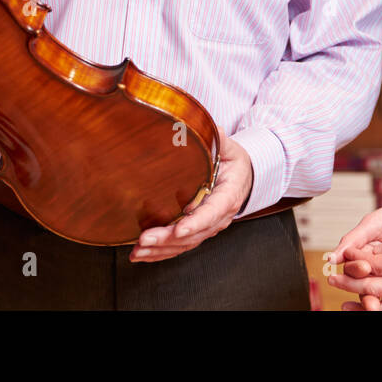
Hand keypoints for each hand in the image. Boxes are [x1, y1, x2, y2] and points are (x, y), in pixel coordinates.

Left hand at [128, 130, 252, 262]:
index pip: (212, 213)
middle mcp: (218, 218)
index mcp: (227, 197)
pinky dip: (161, 253)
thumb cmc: (234, 163)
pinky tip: (142, 254)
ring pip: (185, 244)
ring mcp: (208, 228)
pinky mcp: (197, 232)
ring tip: (138, 251)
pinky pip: (180, 246)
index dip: (195, 222)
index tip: (178, 229)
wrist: (243, 178)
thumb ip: (219, 140)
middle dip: (168, 239)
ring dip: (161, 250)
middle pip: (193, 234)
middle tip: (145, 240)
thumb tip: (210, 127)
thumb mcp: (230, 149)